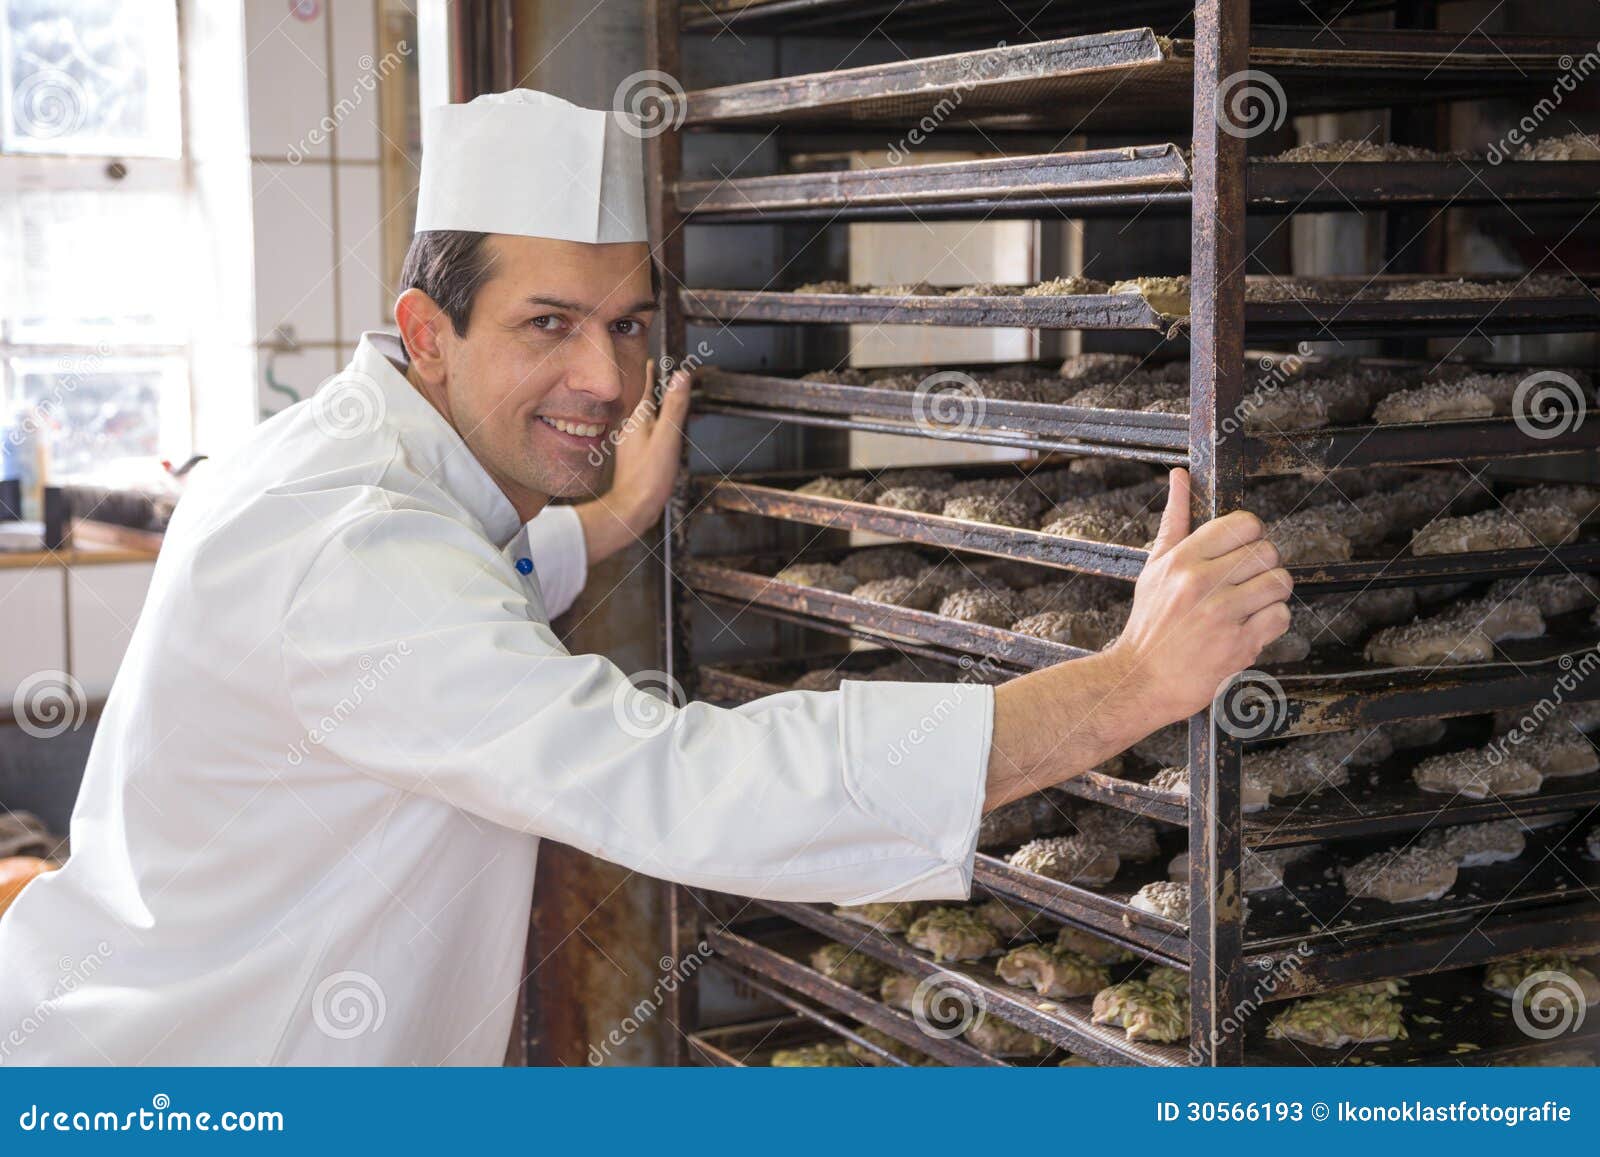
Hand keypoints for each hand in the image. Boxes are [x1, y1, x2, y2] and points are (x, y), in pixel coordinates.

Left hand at [575, 359, 692, 563]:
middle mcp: (630, 427)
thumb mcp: (668, 437)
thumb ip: (675, 407)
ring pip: (641, 415)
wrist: (632, 508)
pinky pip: (641, 431)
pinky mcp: (632, 455)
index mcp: (637, 418)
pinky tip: (654, 430)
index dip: (654, 371)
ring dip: (651, 405)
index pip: (646, 385)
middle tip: (660, 371)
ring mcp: (629, 441)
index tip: (658, 357)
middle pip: (642, 399)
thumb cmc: (649, 477)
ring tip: (660, 396)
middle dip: (652, 386)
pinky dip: (650, 423)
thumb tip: (682, 375)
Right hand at [1105, 467, 1291, 725]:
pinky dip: (1271, 624)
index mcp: (1182, 559)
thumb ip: (1174, 520)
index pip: (1243, 524)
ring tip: (1251, 605)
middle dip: (1263, 567)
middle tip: (1247, 583)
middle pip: (1268, 552)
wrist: (1141, 680)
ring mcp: (1221, 615)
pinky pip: (1280, 617)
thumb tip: (1180, 475)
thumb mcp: (1154, 567)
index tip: (1242, 552)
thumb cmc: (1150, 623)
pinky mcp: (1238, 645)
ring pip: (1280, 583)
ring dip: (1272, 595)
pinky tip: (1250, 628)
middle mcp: (1201, 583)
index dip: (1251, 536)